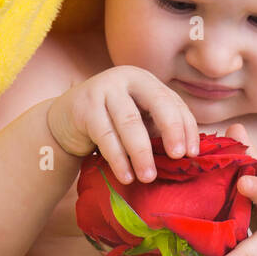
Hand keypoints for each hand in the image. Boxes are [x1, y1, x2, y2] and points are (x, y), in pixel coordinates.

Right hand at [46, 67, 200, 184]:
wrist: (65, 120)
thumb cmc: (110, 123)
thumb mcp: (138, 120)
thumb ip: (158, 130)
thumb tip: (187, 154)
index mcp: (146, 81)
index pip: (174, 103)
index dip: (186, 128)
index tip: (191, 153)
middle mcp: (126, 78)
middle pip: (157, 103)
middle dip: (171, 131)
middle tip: (178, 157)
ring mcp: (103, 89)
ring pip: (130, 122)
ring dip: (141, 153)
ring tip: (148, 177)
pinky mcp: (84, 107)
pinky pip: (106, 136)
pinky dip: (118, 159)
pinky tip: (126, 177)